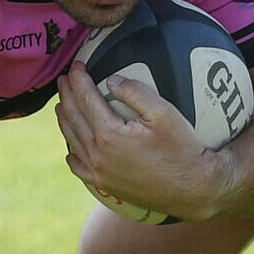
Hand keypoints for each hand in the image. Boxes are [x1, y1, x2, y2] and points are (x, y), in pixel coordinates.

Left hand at [55, 64, 237, 222]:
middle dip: (66, 96)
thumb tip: (111, 80)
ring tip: (61, 106)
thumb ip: (135, 93)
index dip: (78, 79)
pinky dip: (72, 155)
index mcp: (109, 134)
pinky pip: (80, 169)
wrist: (193, 189)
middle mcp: (98, 155)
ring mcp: (99, 173)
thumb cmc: (182, 149)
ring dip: (65, 121)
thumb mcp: (164, 113)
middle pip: (74, 118)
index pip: (86, 98)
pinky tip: (71, 149)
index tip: (75, 65)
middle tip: (63, 80)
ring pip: (73, 141)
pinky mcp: (106, 186)